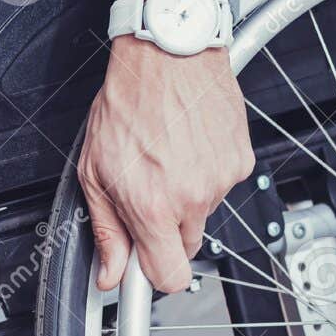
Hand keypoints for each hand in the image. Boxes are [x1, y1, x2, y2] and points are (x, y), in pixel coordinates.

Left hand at [77, 35, 253, 293]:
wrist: (169, 56)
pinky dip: (205, 174)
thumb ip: (105, 228)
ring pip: (203, 214)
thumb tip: (109, 272)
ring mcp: (220, 180)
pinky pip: (221, 185)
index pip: (168, 278)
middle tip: (148, 194)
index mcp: (153, 206)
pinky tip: (186, 147)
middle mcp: (191, 198)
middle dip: (165, 231)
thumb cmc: (128, 103)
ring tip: (165, 158)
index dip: (153, 274)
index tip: (143, 263)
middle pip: (185, 247)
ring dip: (185, 197)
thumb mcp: (95, 170)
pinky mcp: (240, 162)